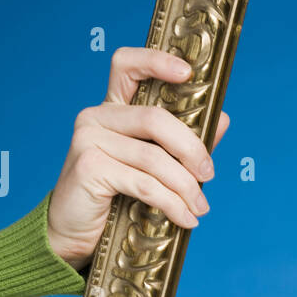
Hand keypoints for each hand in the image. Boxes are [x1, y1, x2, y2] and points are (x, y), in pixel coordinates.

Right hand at [46, 46, 231, 271]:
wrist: (74, 235)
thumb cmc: (114, 198)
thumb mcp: (153, 167)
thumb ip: (183, 142)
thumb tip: (223, 119)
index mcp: (112, 109)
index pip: (127, 65)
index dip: (157, 61)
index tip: (189, 73)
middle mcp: (96, 117)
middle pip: (155, 118)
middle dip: (192, 148)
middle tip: (208, 174)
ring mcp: (88, 139)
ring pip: (154, 157)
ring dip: (185, 187)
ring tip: (200, 207)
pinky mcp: (89, 167)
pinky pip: (143, 183)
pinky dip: (171, 203)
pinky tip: (186, 219)